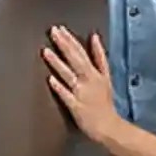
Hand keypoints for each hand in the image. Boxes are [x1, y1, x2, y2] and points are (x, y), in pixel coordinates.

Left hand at [41, 26, 122, 143]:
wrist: (109, 127)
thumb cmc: (105, 103)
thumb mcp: (106, 76)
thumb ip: (99, 56)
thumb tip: (94, 37)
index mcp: (97, 73)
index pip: (84, 52)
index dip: (72, 40)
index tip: (62, 28)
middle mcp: (90, 81)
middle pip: (76, 60)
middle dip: (65, 45)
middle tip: (53, 32)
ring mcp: (82, 93)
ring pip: (69, 75)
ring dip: (58, 63)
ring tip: (46, 51)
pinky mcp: (76, 106)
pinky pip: (67, 95)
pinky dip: (60, 87)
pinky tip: (51, 79)